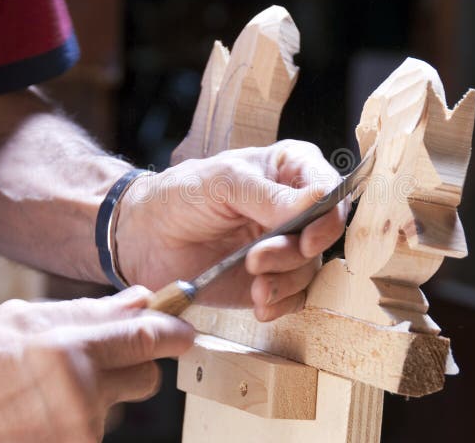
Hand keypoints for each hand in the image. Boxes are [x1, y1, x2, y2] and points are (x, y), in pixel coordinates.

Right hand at [0, 287, 192, 441]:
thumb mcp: (23, 319)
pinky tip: (45, 409)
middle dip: (137, 364)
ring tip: (52, 387)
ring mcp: (79, 430)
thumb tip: (140, 299)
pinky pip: (97, 426)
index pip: (147, 339)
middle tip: (106, 357)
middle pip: (147, 378)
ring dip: (101, 391)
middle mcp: (82, 393)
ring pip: (118, 403)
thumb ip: (88, 311)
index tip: (186, 330)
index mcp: (69, 349)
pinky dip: (81, 415)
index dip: (175, 332)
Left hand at [116, 140, 347, 320]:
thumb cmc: (181, 195)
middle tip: (258, 259)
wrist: (144, 238)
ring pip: (310, 268)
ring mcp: (284, 245)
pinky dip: (280, 303)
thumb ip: (270, 195)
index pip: (330, 189)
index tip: (306, 237)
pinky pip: (295, 297)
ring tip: (253, 285)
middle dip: (295, 252)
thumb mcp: (222, 183)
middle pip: (324, 234)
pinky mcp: (272, 279)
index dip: (327, 215)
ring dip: (284, 281)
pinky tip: (259, 304)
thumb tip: (318, 202)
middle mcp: (295, 208)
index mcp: (290, 169)